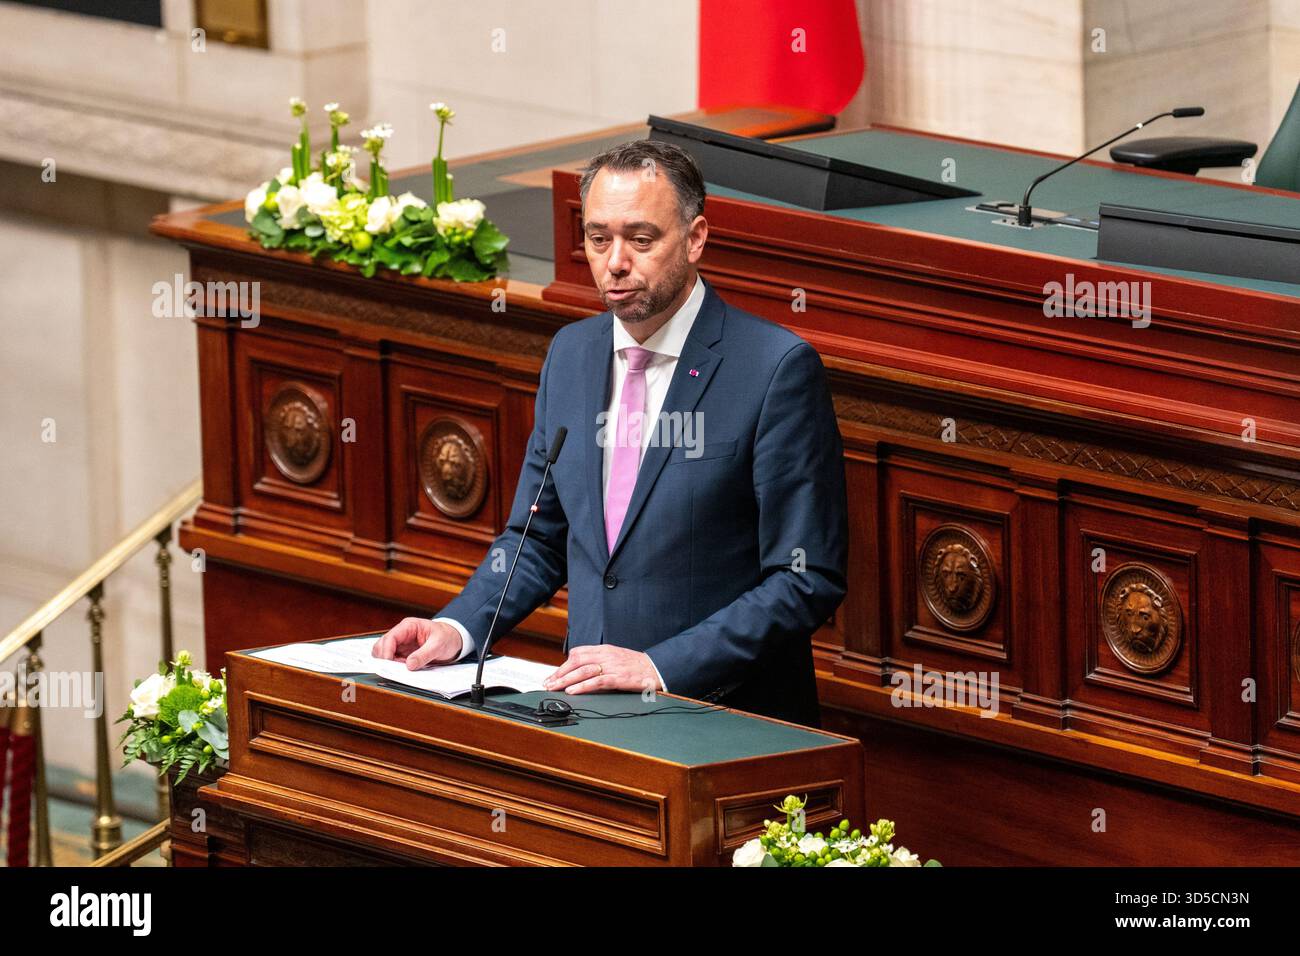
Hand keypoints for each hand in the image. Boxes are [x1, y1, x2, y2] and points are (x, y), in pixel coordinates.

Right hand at [372, 618, 462, 669]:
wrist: (454, 640)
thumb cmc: (447, 637)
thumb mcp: (439, 645)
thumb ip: (424, 654)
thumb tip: (409, 665)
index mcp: (409, 626)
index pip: (390, 637)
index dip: (386, 651)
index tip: (388, 663)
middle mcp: (402, 634)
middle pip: (382, 645)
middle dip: (384, 658)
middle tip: (393, 669)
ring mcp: (401, 645)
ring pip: (384, 654)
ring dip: (389, 663)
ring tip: (401, 670)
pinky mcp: (403, 654)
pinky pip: (392, 661)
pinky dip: (394, 667)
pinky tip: (403, 671)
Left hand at [543, 645, 661, 694]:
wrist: (658, 669)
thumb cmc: (636, 666)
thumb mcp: (617, 658)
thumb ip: (600, 661)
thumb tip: (581, 670)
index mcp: (605, 649)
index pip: (578, 652)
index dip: (563, 664)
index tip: (553, 675)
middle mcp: (606, 655)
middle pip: (576, 660)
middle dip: (559, 672)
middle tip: (548, 683)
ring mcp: (612, 666)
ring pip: (583, 670)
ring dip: (565, 680)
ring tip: (554, 687)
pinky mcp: (619, 678)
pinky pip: (596, 681)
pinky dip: (582, 686)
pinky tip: (572, 691)